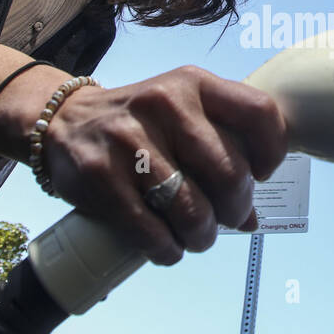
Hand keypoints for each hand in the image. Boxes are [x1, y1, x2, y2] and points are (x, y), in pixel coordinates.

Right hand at [38, 66, 286, 264]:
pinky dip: (167, 249)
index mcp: (193, 84)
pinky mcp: (101, 176)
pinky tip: (167, 247)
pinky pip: (152, 231)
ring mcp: (130, 139)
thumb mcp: (181, 112)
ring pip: (192, 209)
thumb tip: (253, 218)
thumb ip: (220, 150)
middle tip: (226, 219)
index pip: (260, 113)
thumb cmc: (138, 122)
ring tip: (196, 237)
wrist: (62, 121)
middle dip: (235, 209)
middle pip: (230, 172)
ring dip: (202, 236)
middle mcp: (165, 103)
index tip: (258, 175)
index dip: (271, 153)